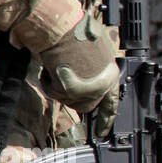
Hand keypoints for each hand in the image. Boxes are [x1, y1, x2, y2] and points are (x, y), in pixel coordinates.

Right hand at [37, 14, 120, 131]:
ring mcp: (86, 91)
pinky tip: (52, 67)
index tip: (103, 132)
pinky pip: (53, 92)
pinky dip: (48, 81)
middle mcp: (102, 87)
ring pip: (68, 100)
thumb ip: (94, 70)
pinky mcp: (69, 92)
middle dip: (73, 95)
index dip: (107, 118)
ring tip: (61, 66)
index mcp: (111, 77)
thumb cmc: (81, 36)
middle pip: (86, 105)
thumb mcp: (95, 54)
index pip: (113, 104)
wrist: (67, 30)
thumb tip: (86, 75)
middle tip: (66, 79)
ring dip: (60, 87)